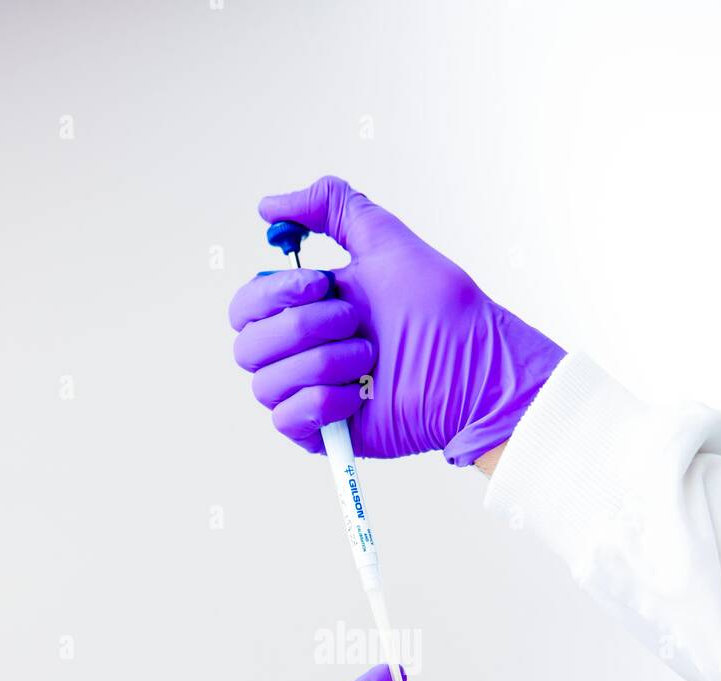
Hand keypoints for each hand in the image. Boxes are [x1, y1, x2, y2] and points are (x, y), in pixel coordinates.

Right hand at [230, 175, 564, 465]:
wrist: (474, 367)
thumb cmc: (439, 309)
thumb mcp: (383, 237)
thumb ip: (329, 207)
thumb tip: (268, 207)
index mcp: (304, 308)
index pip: (246, 305)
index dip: (273, 292)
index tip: (321, 283)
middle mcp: (300, 352)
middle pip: (247, 346)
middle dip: (301, 327)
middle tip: (354, 321)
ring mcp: (310, 393)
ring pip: (264, 384)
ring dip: (321, 363)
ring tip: (369, 358)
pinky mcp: (325, 432)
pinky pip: (286, 420)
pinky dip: (320, 402)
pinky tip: (357, 395)